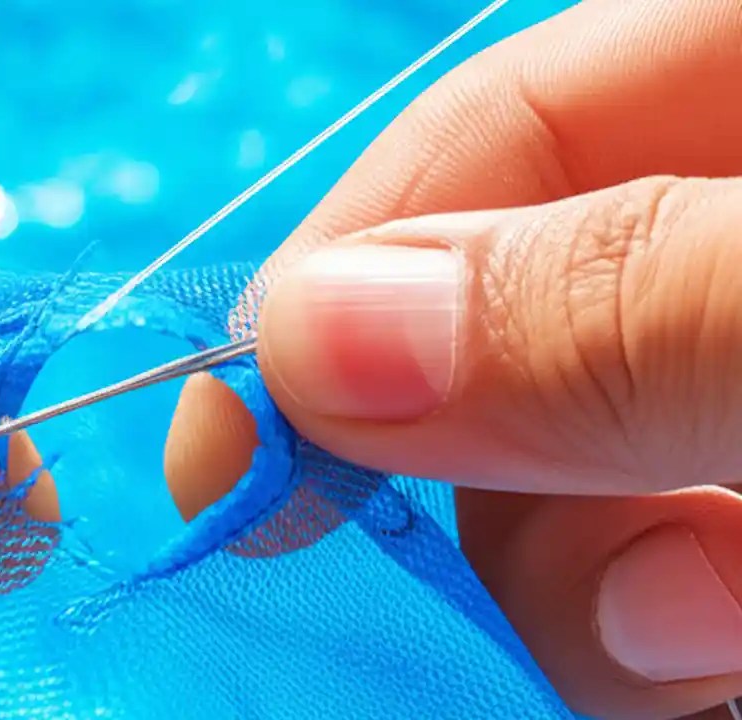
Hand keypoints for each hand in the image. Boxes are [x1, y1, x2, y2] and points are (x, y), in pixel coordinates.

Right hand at [169, 1, 741, 717]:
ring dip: (586, 589)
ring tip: (675, 650)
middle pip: (534, 330)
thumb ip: (626, 306)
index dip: (358, 258)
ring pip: (599, 484)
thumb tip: (321, 332)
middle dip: (471, 468)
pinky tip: (699, 669)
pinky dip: (657, 646)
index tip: (237, 429)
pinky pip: (677, 587)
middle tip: (444, 587)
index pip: (514, 126)